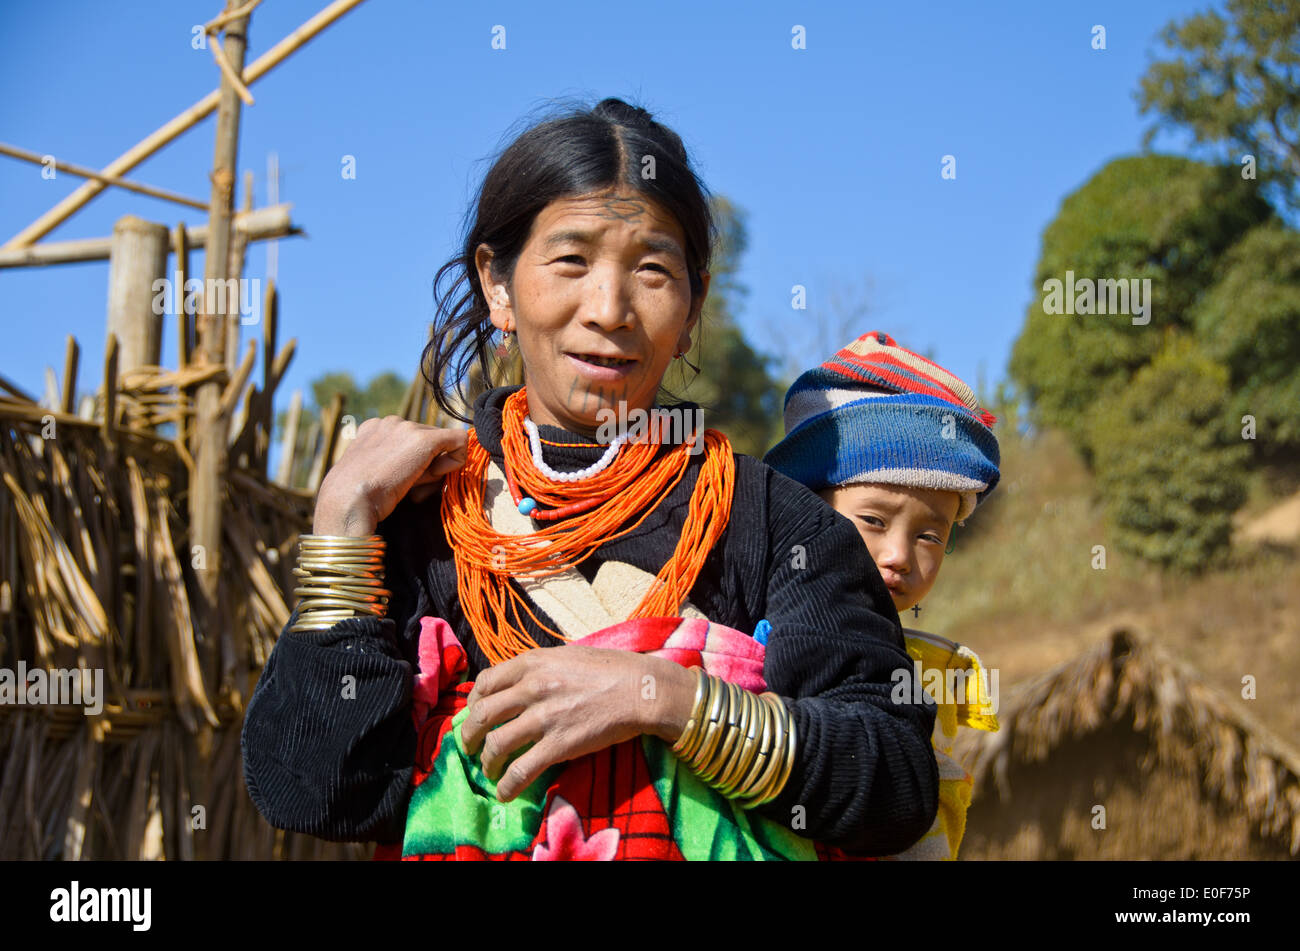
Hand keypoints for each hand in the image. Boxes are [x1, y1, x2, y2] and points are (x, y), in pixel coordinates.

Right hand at [312, 416, 467, 535]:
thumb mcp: (374, 475)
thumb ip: (396, 464)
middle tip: (409, 489)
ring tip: (411, 486)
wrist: (348, 502)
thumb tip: (431, 468)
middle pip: (429, 442)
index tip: (400, 483)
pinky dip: (455, 462)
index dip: (415, 465)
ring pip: (442, 445)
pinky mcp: (424, 439)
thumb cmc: (358, 499)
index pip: (412, 441)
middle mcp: (391, 422)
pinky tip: (433, 478)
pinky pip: (460, 442)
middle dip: (427, 466)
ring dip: (434, 470)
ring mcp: (407, 428)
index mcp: (374, 428)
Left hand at [461, 646, 696, 801]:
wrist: (642, 690)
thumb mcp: (568, 655)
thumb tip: (520, 683)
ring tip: (490, 770)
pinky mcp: (559, 745)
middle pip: (483, 714)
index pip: (486, 682)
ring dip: (487, 762)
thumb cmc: (612, 669)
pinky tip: (504, 793)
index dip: (474, 701)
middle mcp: (532, 688)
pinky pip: (521, 770)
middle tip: (470, 747)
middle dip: (469, 735)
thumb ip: (540, 667)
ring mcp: (544, 717)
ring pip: (496, 744)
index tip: (474, 714)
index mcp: (533, 663)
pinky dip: (506, 786)